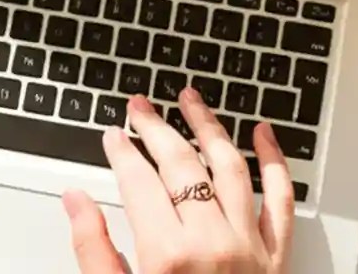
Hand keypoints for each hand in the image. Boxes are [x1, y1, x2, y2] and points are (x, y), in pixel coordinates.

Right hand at [62, 92, 293, 272]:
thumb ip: (93, 251)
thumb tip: (76, 201)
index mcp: (169, 256)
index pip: (139, 181)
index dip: (122, 151)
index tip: (113, 135)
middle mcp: (214, 243)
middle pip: (182, 164)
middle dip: (157, 128)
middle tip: (141, 105)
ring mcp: (250, 248)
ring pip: (231, 167)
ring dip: (210, 126)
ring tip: (193, 100)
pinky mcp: (278, 259)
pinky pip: (281, 199)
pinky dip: (275, 162)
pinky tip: (265, 134)